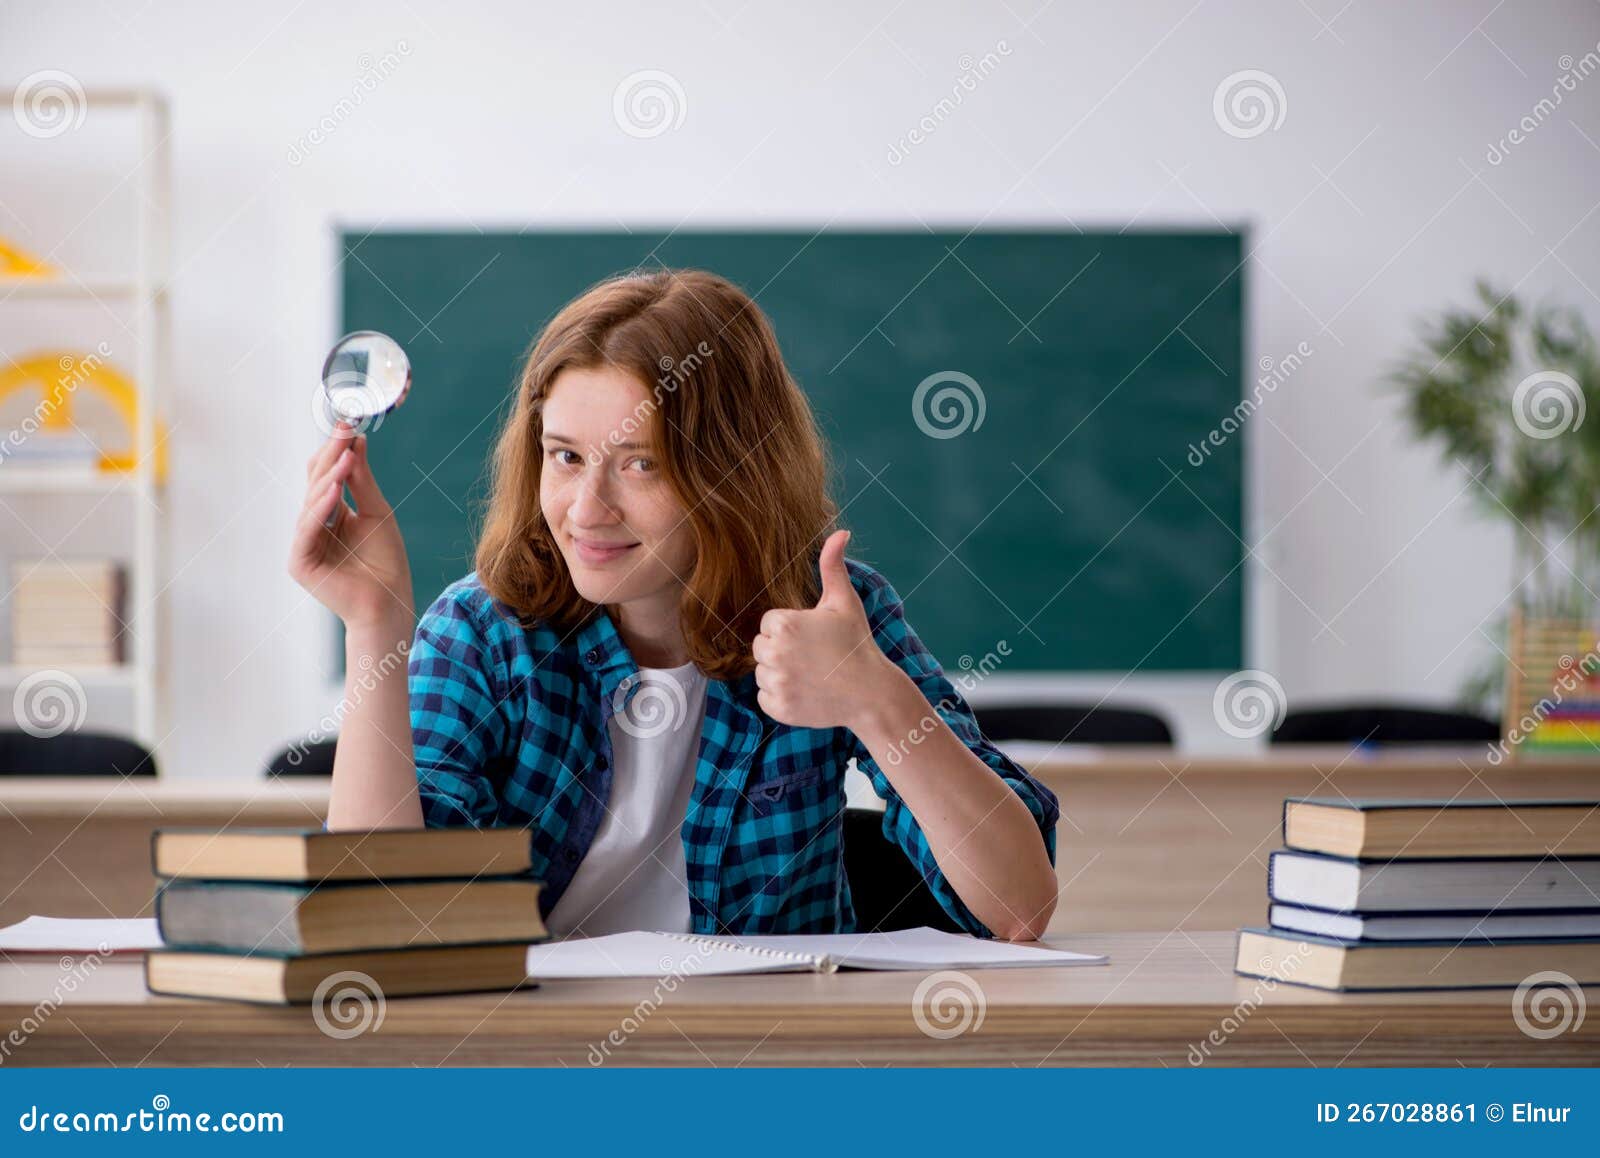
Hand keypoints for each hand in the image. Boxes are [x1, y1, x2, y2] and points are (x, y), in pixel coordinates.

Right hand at [288, 422, 414, 630]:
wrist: (389, 603)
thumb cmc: (386, 562)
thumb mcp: (377, 512)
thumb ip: (363, 481)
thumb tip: (356, 441)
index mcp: (330, 513)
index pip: (327, 474)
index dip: (337, 449)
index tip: (349, 422)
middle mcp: (313, 525)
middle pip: (317, 482)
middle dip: (332, 455)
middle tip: (345, 428)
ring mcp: (304, 542)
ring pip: (312, 501)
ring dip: (330, 477)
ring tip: (346, 455)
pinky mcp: (300, 561)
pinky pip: (308, 529)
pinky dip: (321, 508)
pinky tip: (334, 489)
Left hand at [753, 530, 896, 729]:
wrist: (871, 693)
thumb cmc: (856, 644)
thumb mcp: (844, 601)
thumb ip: (833, 565)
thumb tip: (840, 532)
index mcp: (785, 624)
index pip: (769, 623)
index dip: (791, 629)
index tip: (814, 638)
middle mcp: (775, 653)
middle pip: (761, 647)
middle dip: (782, 650)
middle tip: (813, 656)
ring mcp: (776, 683)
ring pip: (762, 672)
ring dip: (780, 674)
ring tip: (811, 674)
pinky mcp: (778, 708)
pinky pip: (765, 697)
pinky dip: (781, 697)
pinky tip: (806, 691)